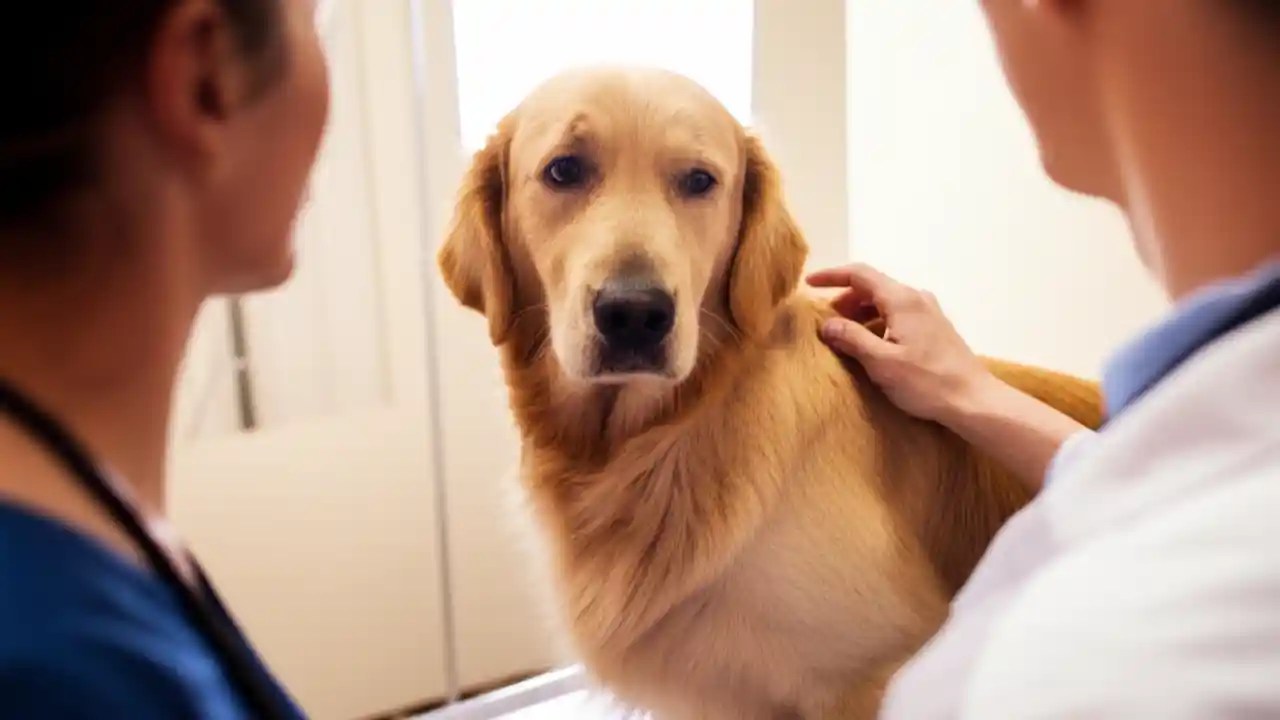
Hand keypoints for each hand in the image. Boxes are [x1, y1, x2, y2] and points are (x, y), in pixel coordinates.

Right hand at [808, 263, 995, 424]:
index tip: (809, 284)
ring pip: (886, 301)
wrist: (973, 400)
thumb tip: (827, 324)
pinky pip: (898, 314)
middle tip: (826, 322)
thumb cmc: (927, 382)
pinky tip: (871, 345)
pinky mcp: (934, 327)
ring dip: (861, 313)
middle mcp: (916, 297)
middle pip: (873, 286)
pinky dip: (878, 321)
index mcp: (902, 299)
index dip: (832, 276)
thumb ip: (852, 339)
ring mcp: (928, 311)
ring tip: (845, 335)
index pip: (860, 274)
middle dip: (845, 300)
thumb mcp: (882, 362)